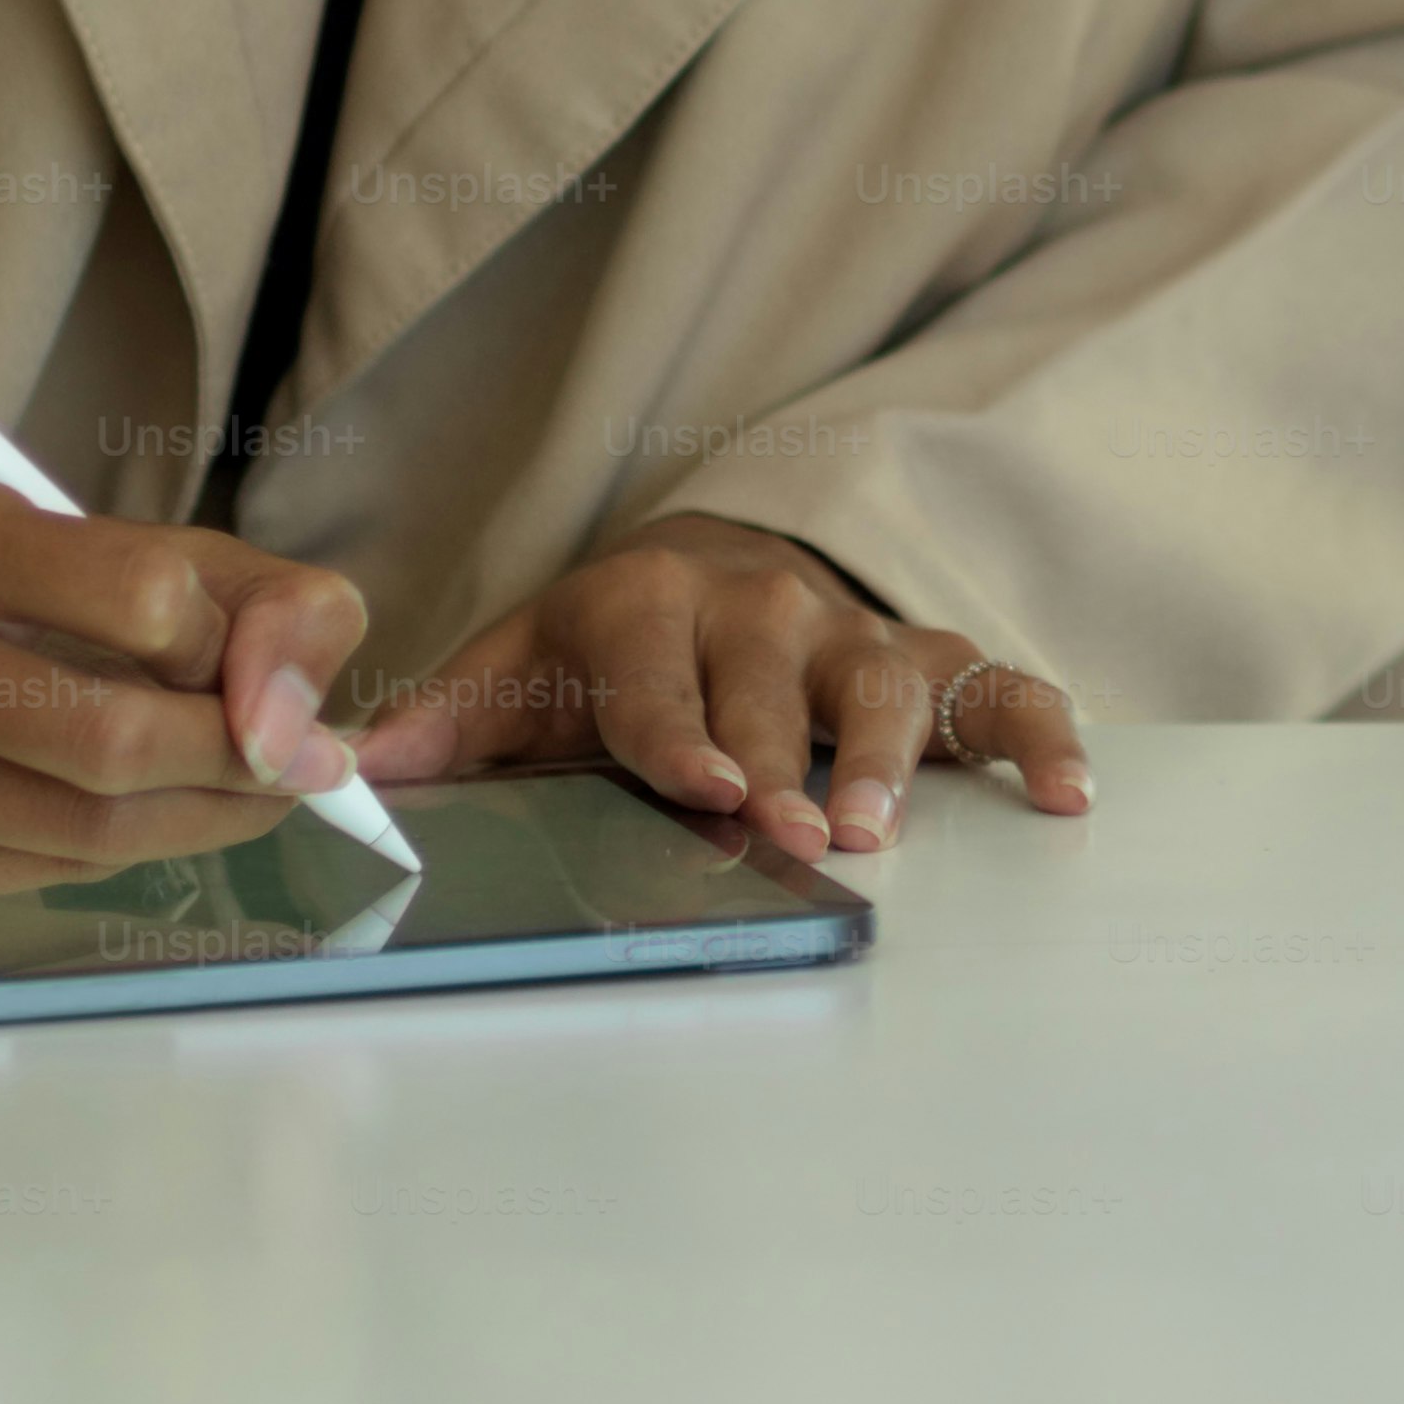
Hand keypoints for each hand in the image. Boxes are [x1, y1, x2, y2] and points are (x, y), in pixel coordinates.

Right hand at [0, 474, 375, 903]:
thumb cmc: (60, 601)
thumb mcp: (181, 563)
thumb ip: (283, 615)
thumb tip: (289, 739)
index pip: (148, 600)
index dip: (229, 654)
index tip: (245, 673)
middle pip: (108, 741)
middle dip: (230, 768)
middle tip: (287, 773)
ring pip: (76, 830)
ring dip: (188, 825)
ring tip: (220, 795)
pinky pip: (24, 880)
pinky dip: (104, 863)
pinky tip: (113, 819)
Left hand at [354, 513, 1094, 852]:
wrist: (702, 569)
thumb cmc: (603, 651)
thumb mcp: (514, 671)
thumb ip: (440, 726)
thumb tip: (336, 771)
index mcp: (644, 603)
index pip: (655, 673)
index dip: (677, 730)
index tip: (698, 784)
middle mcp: (756, 607)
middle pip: (770, 683)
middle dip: (783, 760)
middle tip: (795, 833)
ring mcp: (847, 632)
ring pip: (881, 683)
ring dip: (886, 757)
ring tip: (879, 830)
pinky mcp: (928, 656)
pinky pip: (997, 689)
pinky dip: (1038, 734)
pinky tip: (1067, 796)